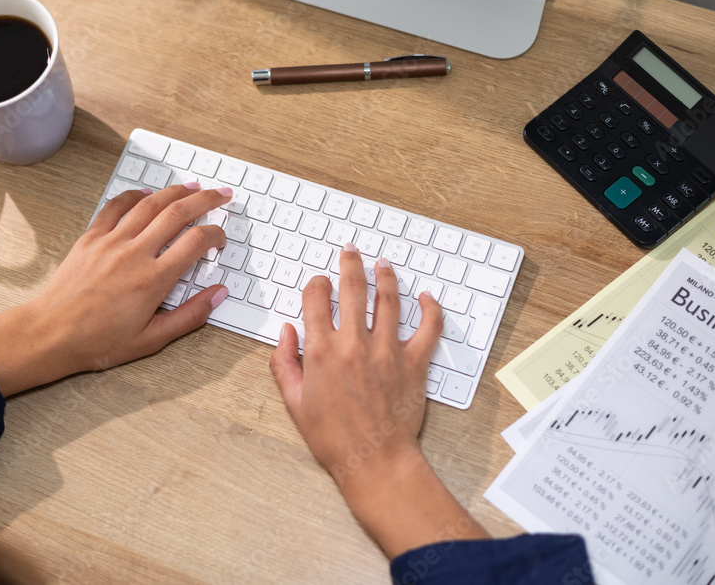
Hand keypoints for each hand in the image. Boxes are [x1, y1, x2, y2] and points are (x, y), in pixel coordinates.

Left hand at [0, 183, 230, 395]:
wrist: (50, 334)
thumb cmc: (97, 341)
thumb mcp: (152, 339)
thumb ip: (190, 316)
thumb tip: (218, 295)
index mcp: (153, 280)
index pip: (196, 242)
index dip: (215, 234)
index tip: (220, 238)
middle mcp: (134, 254)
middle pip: (178, 213)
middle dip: (205, 199)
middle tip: (221, 194)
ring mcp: (111, 242)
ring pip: (150, 204)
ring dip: (175, 191)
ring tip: (193, 186)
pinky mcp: (91, 238)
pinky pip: (116, 206)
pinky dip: (135, 195)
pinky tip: (146, 194)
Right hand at [270, 243, 488, 556]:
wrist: (373, 461)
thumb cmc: (334, 439)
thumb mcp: (294, 402)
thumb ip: (284, 363)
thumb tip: (286, 333)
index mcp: (321, 352)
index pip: (316, 299)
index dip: (316, 284)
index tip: (319, 283)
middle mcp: (354, 344)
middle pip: (352, 288)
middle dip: (350, 264)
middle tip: (351, 252)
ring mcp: (386, 351)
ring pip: (388, 299)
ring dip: (385, 276)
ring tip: (383, 264)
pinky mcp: (413, 363)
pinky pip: (428, 328)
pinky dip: (430, 308)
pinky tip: (426, 297)